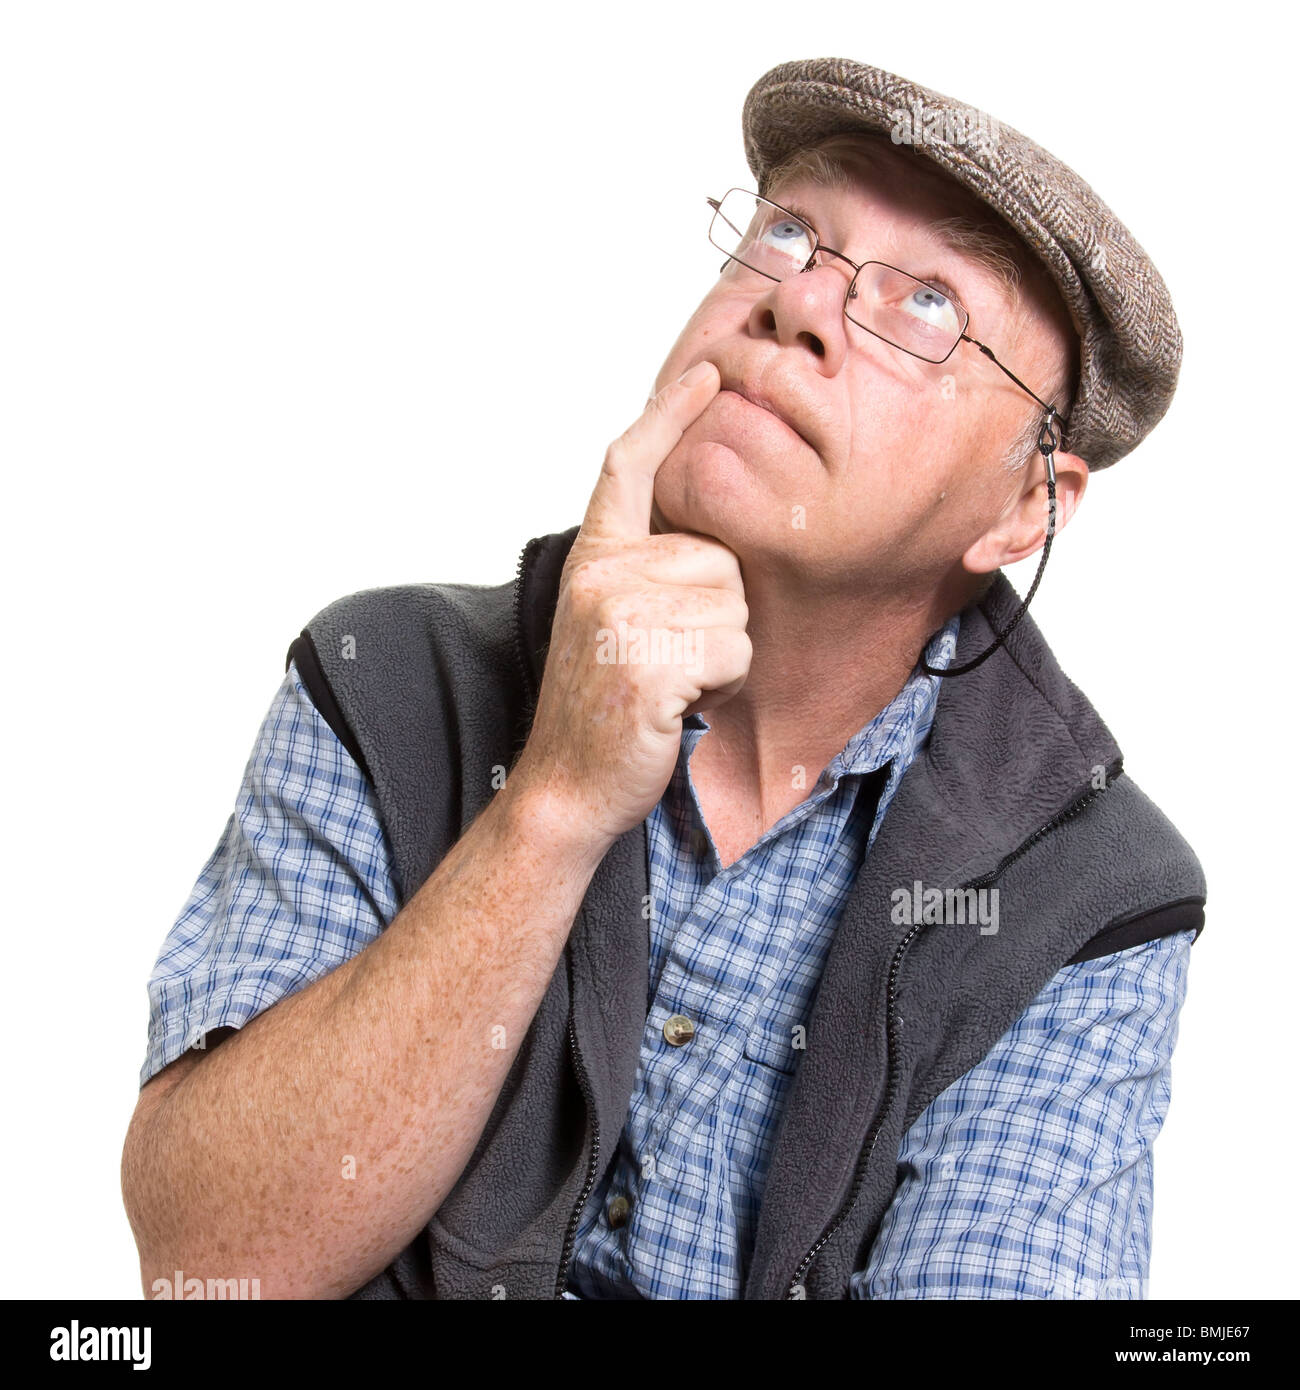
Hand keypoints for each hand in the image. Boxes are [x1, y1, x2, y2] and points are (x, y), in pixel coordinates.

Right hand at [510, 361, 750, 846]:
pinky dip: (723, 682)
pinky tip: (678, 702)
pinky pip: (734, 647)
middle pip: (719, 558)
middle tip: (665, 659)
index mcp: (593, 558)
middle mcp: (601, 574)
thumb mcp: (609, 621)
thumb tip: (706, 543)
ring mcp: (621, 614)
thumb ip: (644, 572)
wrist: (568, 785)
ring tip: (669, 681)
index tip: (706, 374)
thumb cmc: (603, 709)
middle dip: (715, 613)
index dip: (668, 415)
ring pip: (734, 603)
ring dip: (720, 652)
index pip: (627, 468)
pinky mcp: (650, 658)